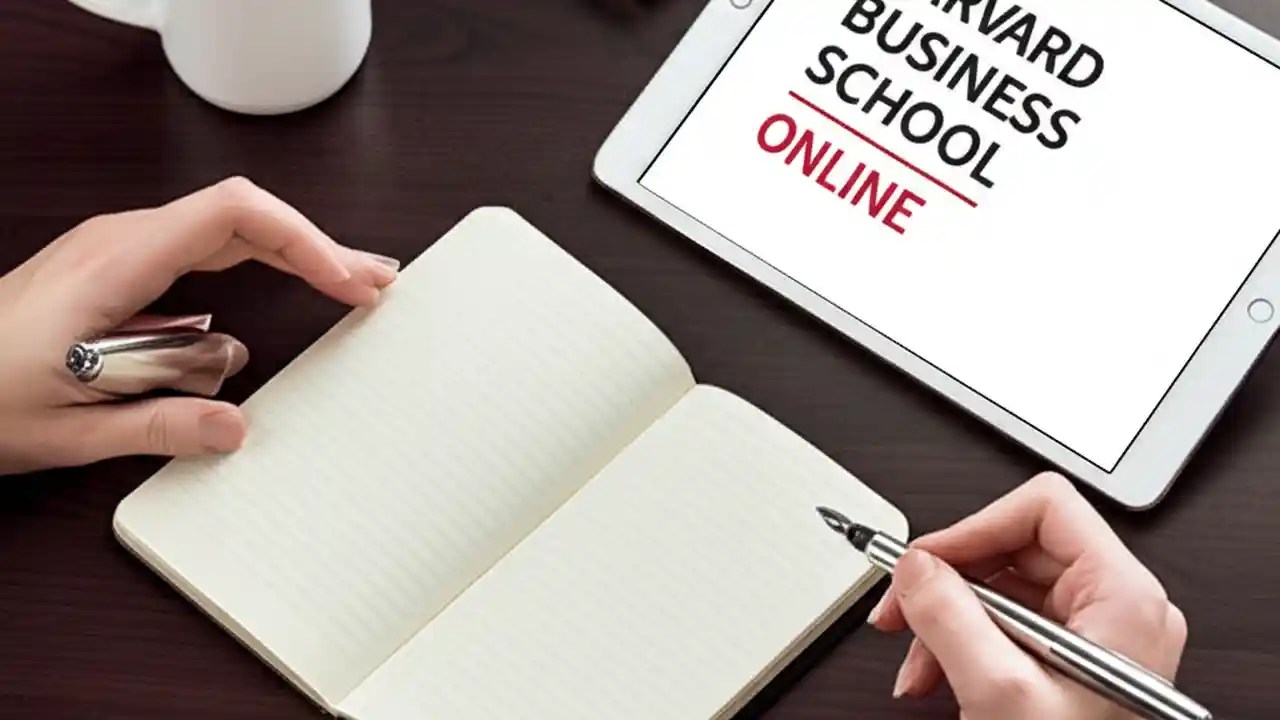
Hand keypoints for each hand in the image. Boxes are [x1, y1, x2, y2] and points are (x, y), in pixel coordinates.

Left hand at [0, 177, 397, 473]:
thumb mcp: (66, 429)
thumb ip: (157, 426)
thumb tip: (239, 427)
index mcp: (115, 264)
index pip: (232, 215)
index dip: (303, 239)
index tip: (347, 281)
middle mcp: (123, 241)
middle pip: (243, 217)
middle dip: (317, 245)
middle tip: (376, 280)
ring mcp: (121, 249)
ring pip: (227, 229)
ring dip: (292, 253)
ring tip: (349, 284)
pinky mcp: (121, 268)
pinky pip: (203, 251)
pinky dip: (256, 267)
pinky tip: (286, 288)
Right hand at [870, 473, 1187, 718]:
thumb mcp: (1000, 692)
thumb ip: (949, 618)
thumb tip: (914, 567)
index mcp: (1123, 597)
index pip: (1044, 508)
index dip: (974, 526)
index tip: (925, 561)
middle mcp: (1117, 606)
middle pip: (1014, 547)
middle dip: (948, 583)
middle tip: (899, 609)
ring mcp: (1097, 633)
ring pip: (1001, 588)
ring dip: (945, 620)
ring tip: (916, 665)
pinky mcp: (1072, 658)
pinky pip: (1005, 624)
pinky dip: (960, 644)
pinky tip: (933, 676)